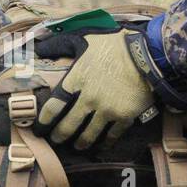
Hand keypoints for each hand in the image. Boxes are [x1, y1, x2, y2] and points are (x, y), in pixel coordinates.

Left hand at [33, 27, 155, 149]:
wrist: (149, 54)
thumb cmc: (115, 45)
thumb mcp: (85, 38)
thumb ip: (60, 45)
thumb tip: (37, 46)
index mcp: (77, 79)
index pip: (53, 106)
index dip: (43, 120)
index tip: (39, 128)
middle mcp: (89, 98)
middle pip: (68, 126)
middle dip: (59, 136)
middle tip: (55, 141)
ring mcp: (107, 110)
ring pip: (88, 136)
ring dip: (79, 144)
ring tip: (76, 147)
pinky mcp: (124, 117)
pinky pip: (111, 136)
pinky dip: (104, 144)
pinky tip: (100, 147)